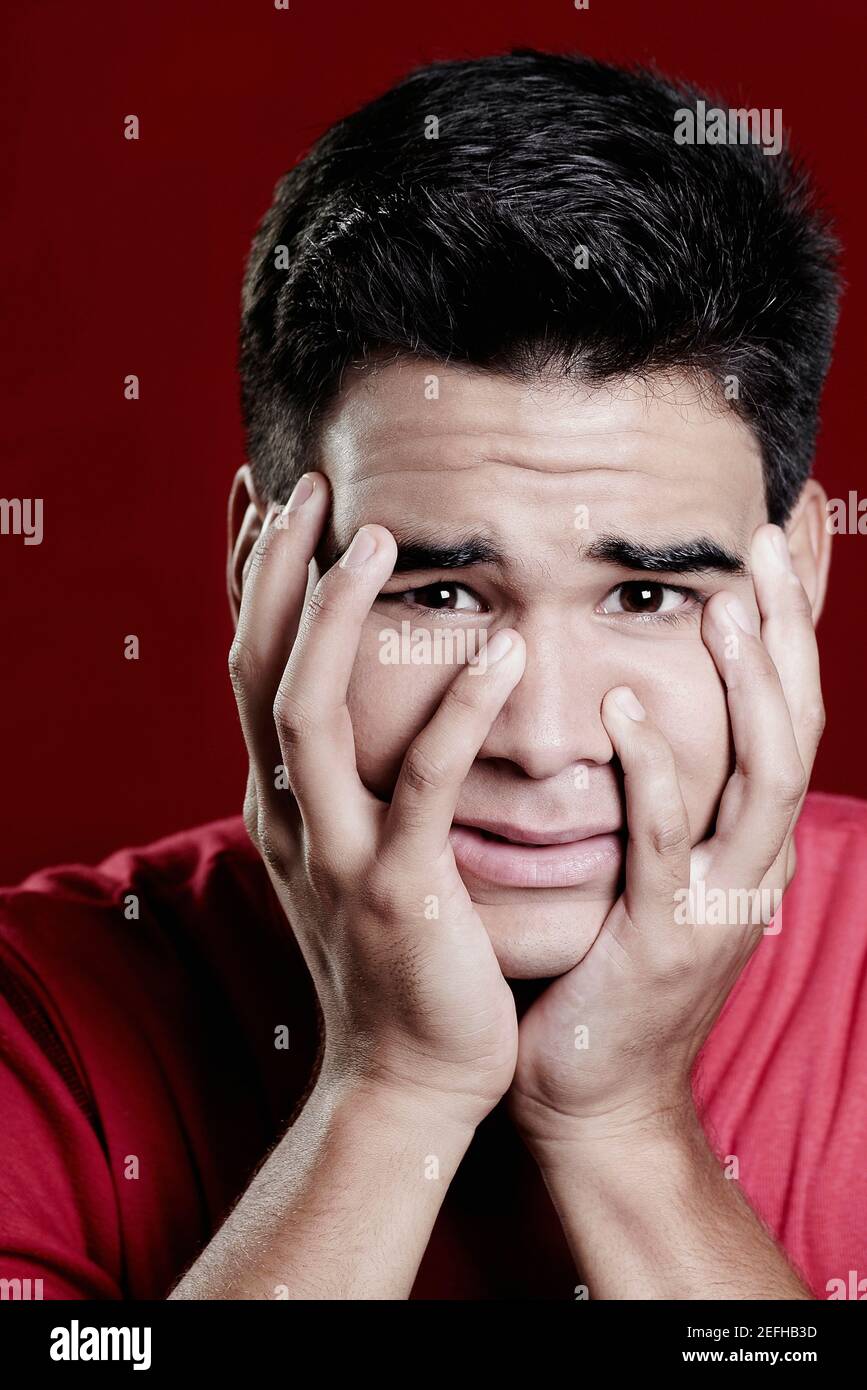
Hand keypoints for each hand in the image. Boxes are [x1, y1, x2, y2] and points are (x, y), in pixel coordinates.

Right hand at [229, 473, 526, 1131]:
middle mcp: (290, 817)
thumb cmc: (398, 959)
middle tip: (303, 484)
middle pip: (256, 669)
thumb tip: (370, 706)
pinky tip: (496, 651)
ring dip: (338, 619)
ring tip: (377, 537)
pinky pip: (424, 788)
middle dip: (274, 572)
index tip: (270, 503)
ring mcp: (337, 855)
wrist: (408, 1078)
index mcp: (283, 802)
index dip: (254, 582)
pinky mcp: (400, 894)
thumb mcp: (354, 854)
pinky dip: (456, 715)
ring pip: (309, 713)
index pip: (249, 667)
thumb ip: (350, 781)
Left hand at [507, 522, 823, 1153]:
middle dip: (792, 629)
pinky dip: (653, 770)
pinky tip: (624, 710)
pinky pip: (665, 841)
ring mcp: (720, 900)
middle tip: (772, 537)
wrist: (592, 1096)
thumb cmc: (602, 974)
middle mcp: (752, 860)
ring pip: (763, 774)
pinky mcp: (667, 938)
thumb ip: (652, 796)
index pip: (788, 710)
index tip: (791, 539)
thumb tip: (623, 704)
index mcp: (744, 838)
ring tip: (727, 602)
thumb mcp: (643, 872)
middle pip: (799, 724)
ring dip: (750, 686)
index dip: (796, 626)